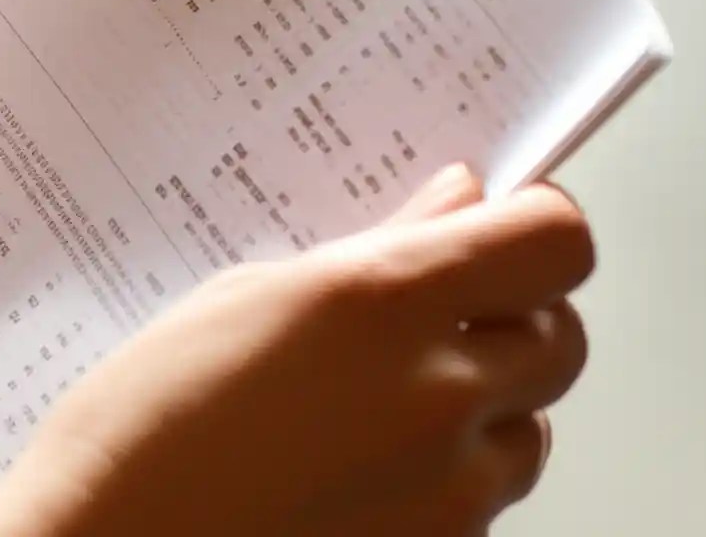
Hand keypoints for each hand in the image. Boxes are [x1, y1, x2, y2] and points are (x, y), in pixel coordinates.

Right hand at [0, 166, 593, 536]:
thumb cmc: (142, 426)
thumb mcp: (247, 300)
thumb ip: (375, 253)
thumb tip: (453, 208)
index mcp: (381, 304)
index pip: (553, 243)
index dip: (537, 225)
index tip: (504, 223)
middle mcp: (436, 397)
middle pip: (562, 337)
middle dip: (515, 317)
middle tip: (442, 312)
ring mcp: (447, 491)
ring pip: (530, 426)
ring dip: (485, 402)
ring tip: (384, 401)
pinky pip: (483, 497)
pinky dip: (446, 471)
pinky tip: (359, 462)